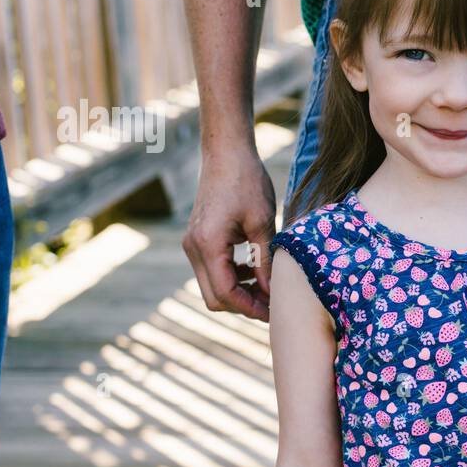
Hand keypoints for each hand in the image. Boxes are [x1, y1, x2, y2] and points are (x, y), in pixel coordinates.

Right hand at [182, 146, 275, 321]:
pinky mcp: (198, 239)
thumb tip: (272, 293)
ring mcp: (192, 244)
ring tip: (269, 289)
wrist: (226, 153)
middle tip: (274, 305)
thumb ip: (265, 260)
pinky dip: (233, 277)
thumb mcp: (262, 223)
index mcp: (208, 245)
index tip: (274, 312)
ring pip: (213, 286)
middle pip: (214, 297)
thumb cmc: (247, 182)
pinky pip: (213, 270)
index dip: (250, 308)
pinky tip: (255, 270)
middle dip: (244, 305)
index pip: (225, 294)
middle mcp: (194, 248)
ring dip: (239, 292)